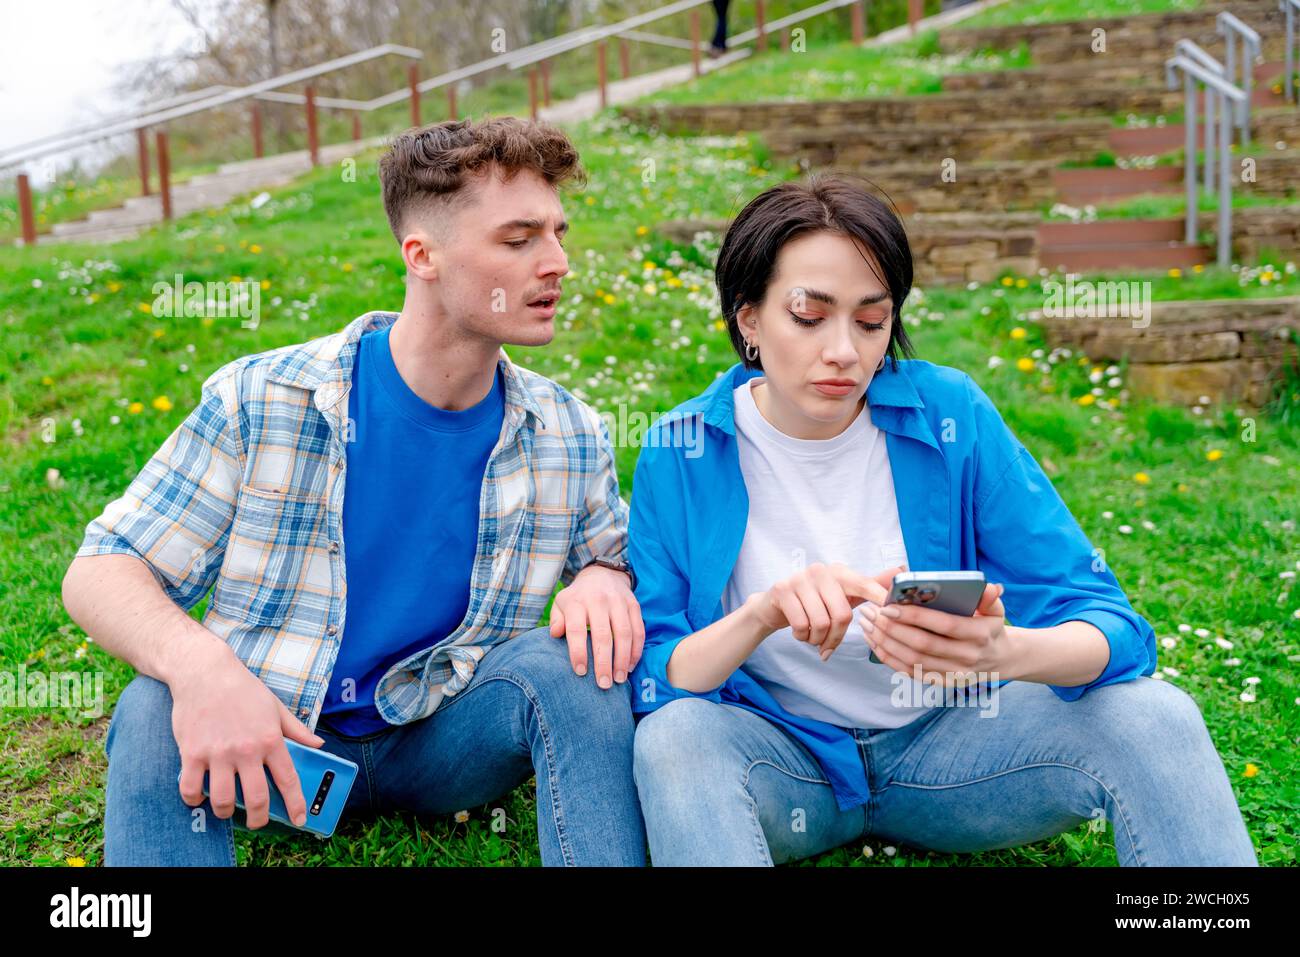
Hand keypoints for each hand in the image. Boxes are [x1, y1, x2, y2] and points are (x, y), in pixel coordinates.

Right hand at [171, 643, 322, 828]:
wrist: (205, 672)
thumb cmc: (242, 688)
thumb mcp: (275, 706)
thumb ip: (297, 730)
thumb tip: (318, 745)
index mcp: (270, 739)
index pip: (288, 779)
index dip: (296, 803)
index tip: (299, 819)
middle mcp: (246, 750)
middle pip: (257, 798)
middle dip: (260, 819)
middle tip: (258, 822)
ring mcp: (218, 753)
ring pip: (224, 799)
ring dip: (226, 812)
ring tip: (228, 810)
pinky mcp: (192, 752)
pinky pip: (191, 788)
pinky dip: (194, 799)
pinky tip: (199, 797)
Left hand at [549, 563, 644, 688]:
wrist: (602, 574)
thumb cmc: (578, 597)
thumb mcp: (561, 604)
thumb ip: (557, 620)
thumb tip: (555, 634)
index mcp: (577, 602)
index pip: (576, 629)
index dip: (578, 652)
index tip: (580, 672)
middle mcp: (598, 600)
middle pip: (602, 635)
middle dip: (604, 663)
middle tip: (604, 684)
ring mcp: (618, 602)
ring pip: (624, 634)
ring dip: (623, 659)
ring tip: (620, 679)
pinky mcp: (634, 605)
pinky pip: (638, 630)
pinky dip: (636, 650)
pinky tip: (631, 666)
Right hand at [746, 563, 899, 660]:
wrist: (773, 606)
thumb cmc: (816, 603)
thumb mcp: (844, 595)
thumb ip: (872, 585)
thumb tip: (901, 569)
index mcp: (841, 572)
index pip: (865, 585)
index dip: (880, 598)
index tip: (892, 613)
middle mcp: (821, 570)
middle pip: (842, 614)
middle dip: (836, 637)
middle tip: (827, 645)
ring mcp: (800, 578)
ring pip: (821, 622)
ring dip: (817, 639)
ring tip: (812, 637)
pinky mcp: (782, 589)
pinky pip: (801, 625)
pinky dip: (802, 637)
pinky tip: (800, 633)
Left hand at [859, 582, 1008, 685]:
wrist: (998, 659)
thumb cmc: (989, 627)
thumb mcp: (995, 610)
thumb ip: (988, 598)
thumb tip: (990, 587)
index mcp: (979, 634)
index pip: (944, 625)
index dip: (916, 616)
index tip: (889, 605)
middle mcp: (967, 657)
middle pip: (923, 644)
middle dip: (892, 628)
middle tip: (871, 612)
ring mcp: (954, 673)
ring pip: (913, 660)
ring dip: (885, 642)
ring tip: (867, 624)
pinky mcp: (941, 682)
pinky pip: (910, 672)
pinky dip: (889, 658)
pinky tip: (874, 642)